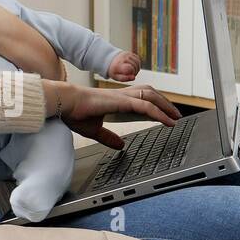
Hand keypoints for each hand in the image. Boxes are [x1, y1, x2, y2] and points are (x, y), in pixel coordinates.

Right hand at [57, 84, 181, 149]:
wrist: (64, 103)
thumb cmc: (75, 113)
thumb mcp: (95, 130)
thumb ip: (108, 137)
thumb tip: (120, 146)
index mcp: (116, 100)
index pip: (141, 96)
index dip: (154, 103)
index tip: (164, 114)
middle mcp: (121, 95)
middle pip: (150, 93)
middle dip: (164, 102)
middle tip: (175, 114)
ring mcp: (122, 97)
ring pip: (151, 96)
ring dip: (166, 106)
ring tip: (175, 117)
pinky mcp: (121, 102)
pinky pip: (145, 106)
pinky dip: (159, 113)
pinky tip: (167, 121)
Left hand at [106, 50, 140, 81]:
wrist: (111, 61)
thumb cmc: (114, 71)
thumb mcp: (116, 77)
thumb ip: (125, 78)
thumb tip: (134, 77)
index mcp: (118, 64)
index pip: (130, 68)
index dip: (132, 73)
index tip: (128, 75)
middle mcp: (123, 58)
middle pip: (135, 67)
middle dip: (134, 72)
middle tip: (129, 75)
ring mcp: (127, 54)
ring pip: (138, 63)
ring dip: (137, 69)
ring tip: (131, 71)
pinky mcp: (131, 53)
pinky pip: (138, 60)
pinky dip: (137, 65)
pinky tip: (132, 67)